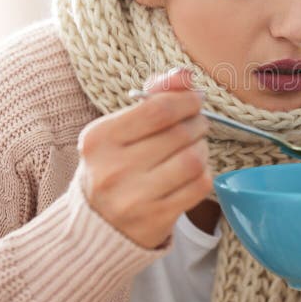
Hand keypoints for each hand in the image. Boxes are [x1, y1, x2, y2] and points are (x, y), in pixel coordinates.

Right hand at [77, 67, 211, 249]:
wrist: (96, 226)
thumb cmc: (113, 166)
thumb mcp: (120, 129)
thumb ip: (153, 97)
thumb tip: (184, 75)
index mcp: (99, 139)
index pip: (158, 110)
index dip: (186, 100)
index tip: (195, 99)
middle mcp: (112, 169)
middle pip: (179, 134)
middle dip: (198, 123)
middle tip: (198, 123)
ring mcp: (133, 198)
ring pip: (193, 160)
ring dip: (202, 148)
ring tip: (195, 147)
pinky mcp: (155, 221)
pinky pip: (199, 186)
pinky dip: (204, 173)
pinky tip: (193, 172)